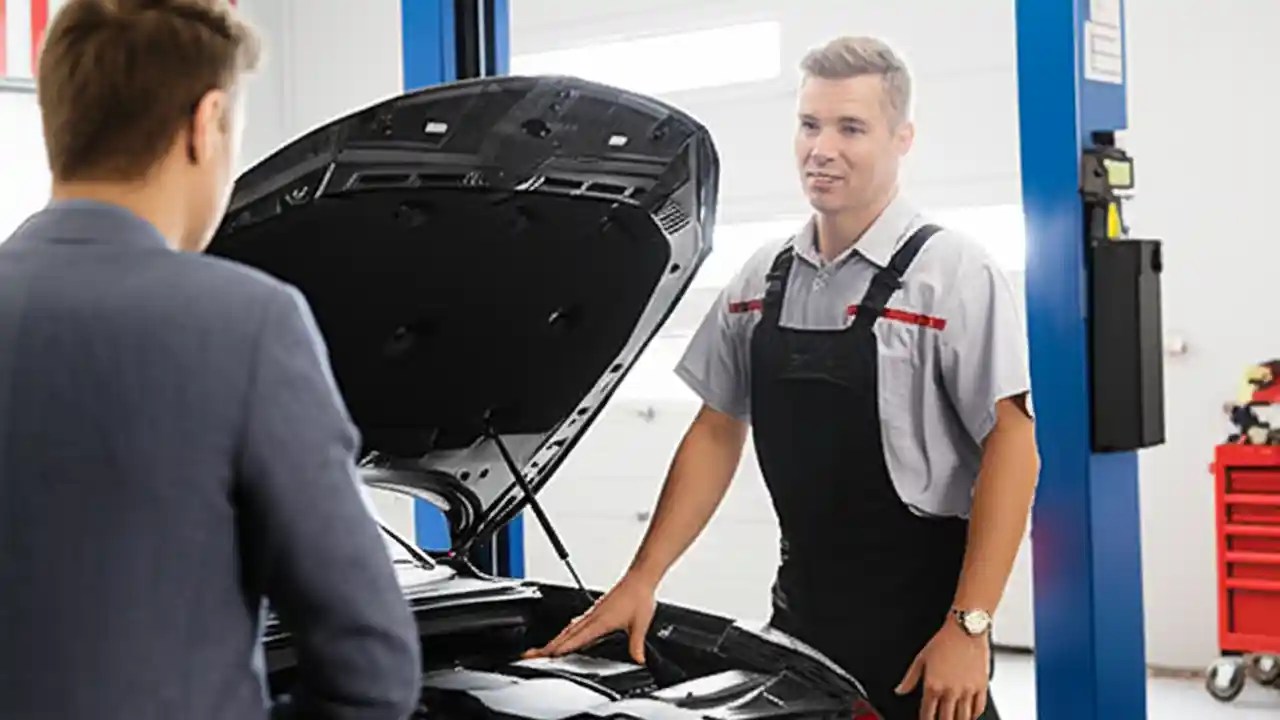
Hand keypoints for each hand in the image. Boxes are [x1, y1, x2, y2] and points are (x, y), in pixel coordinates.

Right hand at [522, 571, 657, 663]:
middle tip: (532, 654)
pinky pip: (575, 623)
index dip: (563, 648)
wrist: (639, 579)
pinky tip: (565, 636)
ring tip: (543, 649)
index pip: (577, 638)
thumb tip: (638, 660)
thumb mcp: (640, 624)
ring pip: (568, 629)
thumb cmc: (638, 597)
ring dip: (555, 640)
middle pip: (565, 634)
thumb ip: (636, 644)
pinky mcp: (596, 610)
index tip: (548, 655)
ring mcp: (592, 613)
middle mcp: (592, 616)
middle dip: (548, 646)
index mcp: (600, 621)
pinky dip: (566, 632)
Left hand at [895, 621, 990, 719]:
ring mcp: (967, 691)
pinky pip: (978, 708)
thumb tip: (900, 690)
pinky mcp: (981, 687)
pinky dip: (973, 715)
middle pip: (946, 719)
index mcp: (933, 685)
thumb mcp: (921, 658)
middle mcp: (950, 691)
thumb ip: (909, 678)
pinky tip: (969, 716)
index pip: (927, 713)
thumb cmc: (944, 640)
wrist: (966, 630)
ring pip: (963, 718)